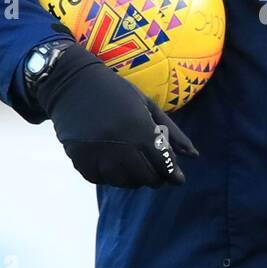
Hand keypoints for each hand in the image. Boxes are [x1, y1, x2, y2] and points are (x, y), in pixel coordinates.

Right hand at [32, 41, 198, 187]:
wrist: (71, 85)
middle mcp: (119, 145)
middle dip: (156, 178)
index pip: (164, 164)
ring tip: (133, 162)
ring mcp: (98, 155)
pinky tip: (113, 161)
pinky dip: (112, 176)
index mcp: (139, 128)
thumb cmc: (115, 92)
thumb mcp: (147, 105)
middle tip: (156, 170)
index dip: (174, 174)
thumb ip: (172, 133)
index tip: (178, 178)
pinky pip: (104, 180)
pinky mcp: (81, 161)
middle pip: (147, 178)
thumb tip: (194, 156)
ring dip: (134, 178)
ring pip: (125, 182)